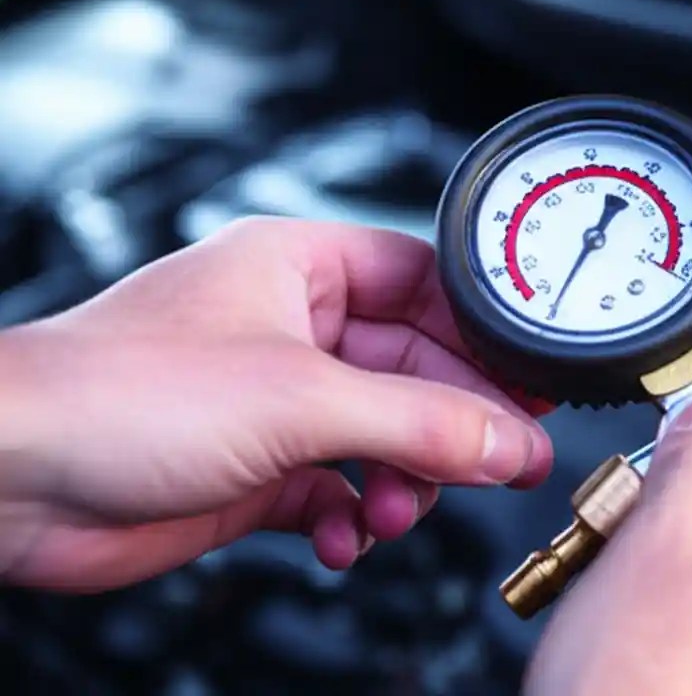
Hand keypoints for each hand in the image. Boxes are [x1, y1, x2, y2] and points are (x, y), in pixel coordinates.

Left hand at [0, 216, 553, 591]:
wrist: (10, 479)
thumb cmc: (116, 393)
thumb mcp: (302, 399)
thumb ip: (422, 423)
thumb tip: (508, 441)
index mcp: (302, 268)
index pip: (426, 287)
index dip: (483, 336)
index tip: (529, 384)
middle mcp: (292, 329)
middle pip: (414, 372)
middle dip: (452, 425)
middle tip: (498, 463)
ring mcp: (274, 403)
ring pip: (382, 438)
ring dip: (403, 480)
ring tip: (397, 507)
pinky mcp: (256, 469)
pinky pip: (338, 490)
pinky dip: (354, 517)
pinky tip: (346, 534)